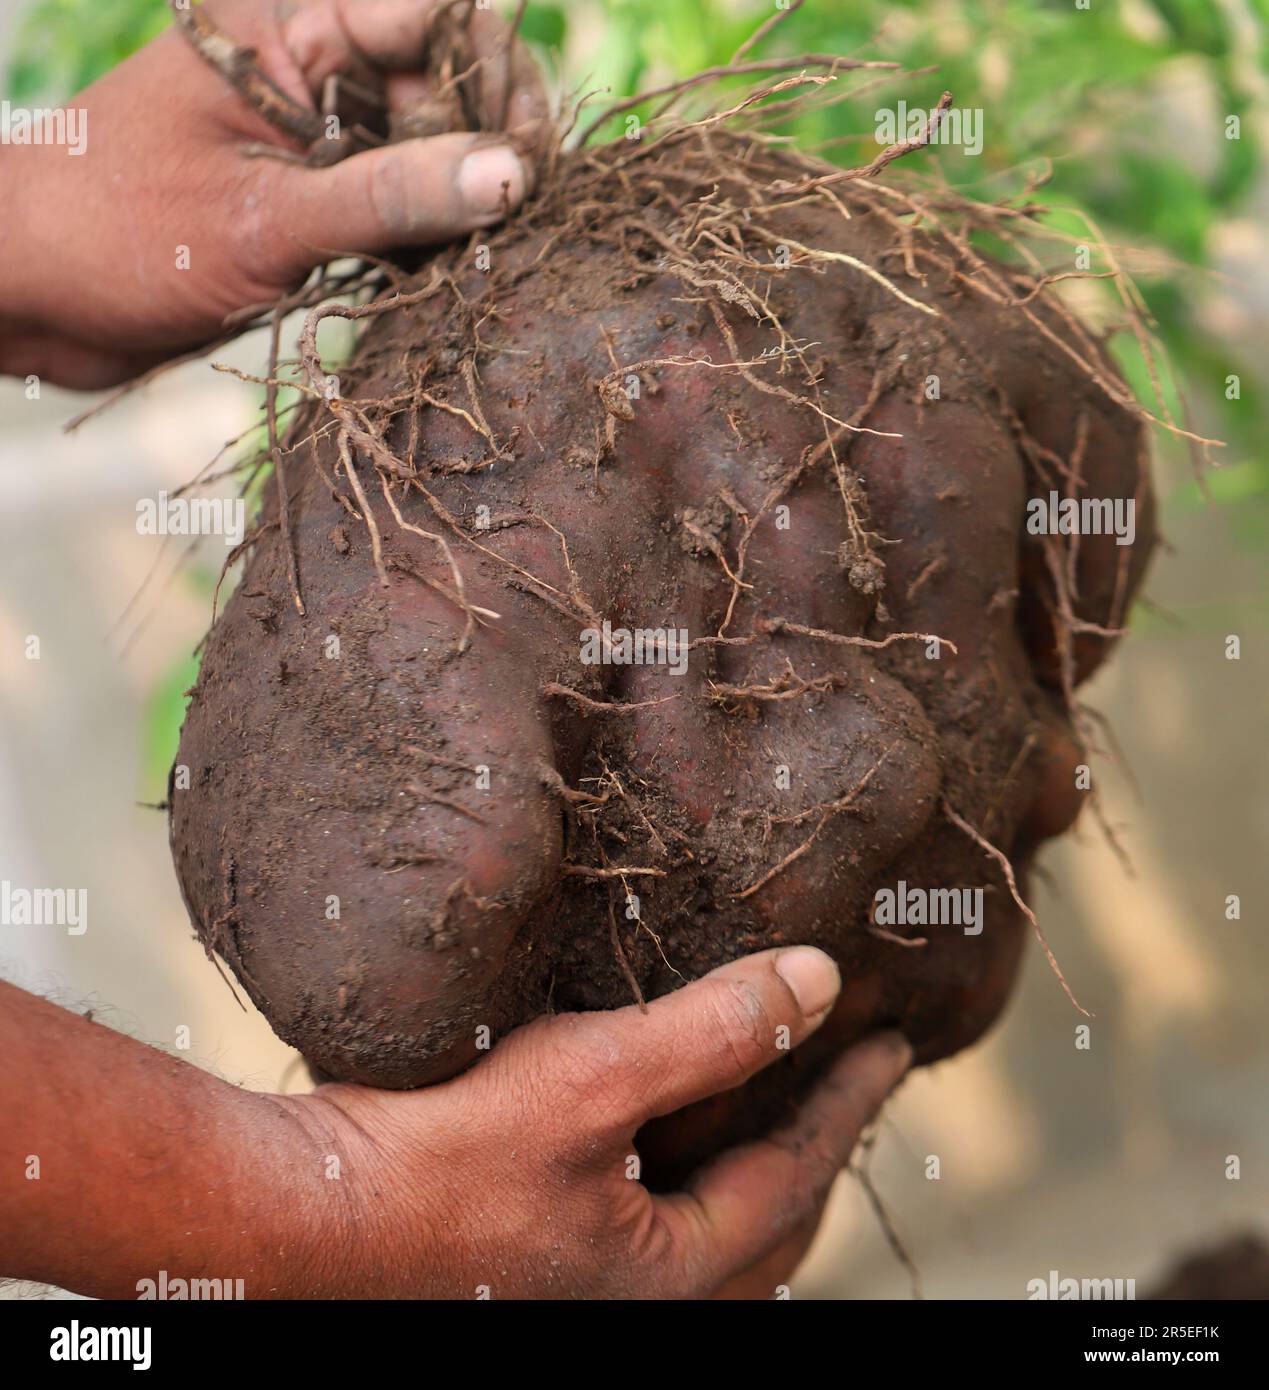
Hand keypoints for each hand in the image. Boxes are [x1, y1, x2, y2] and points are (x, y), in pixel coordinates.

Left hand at [0, 0, 545, 388]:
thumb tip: (511, 175)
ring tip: (499, 249)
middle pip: (445, 80)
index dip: (494, 76)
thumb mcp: (265, 218)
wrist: (32, 295)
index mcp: (286, 28)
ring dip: (469, 198)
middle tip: (524, 217)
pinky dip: (434, 236)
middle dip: (493, 143)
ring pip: (430, 145)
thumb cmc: (119, 234)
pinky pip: (399, 201)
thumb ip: (390, 196)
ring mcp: (314, 135)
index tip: (529, 158)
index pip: (430, 14)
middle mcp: (309, 70)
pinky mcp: (313, 197)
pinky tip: (458, 268)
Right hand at [281, 947, 910, 1297]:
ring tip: (767, 1103)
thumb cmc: (444, 1161)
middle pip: (762, 1227)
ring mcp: (584, 1285)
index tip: (891, 1045)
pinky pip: (642, 1218)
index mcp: (671, 1280)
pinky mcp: (536, 1254)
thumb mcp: (595, 1082)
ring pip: (702, 1233)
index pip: (796, 1178)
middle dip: (811, 1151)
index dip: (847, 1101)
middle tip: (845, 1086)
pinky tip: (657, 1124)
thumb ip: (714, 1032)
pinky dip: (676, 1168)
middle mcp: (636, 1300)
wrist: (301, 1219)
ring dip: (744, 1166)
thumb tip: (819, 985)